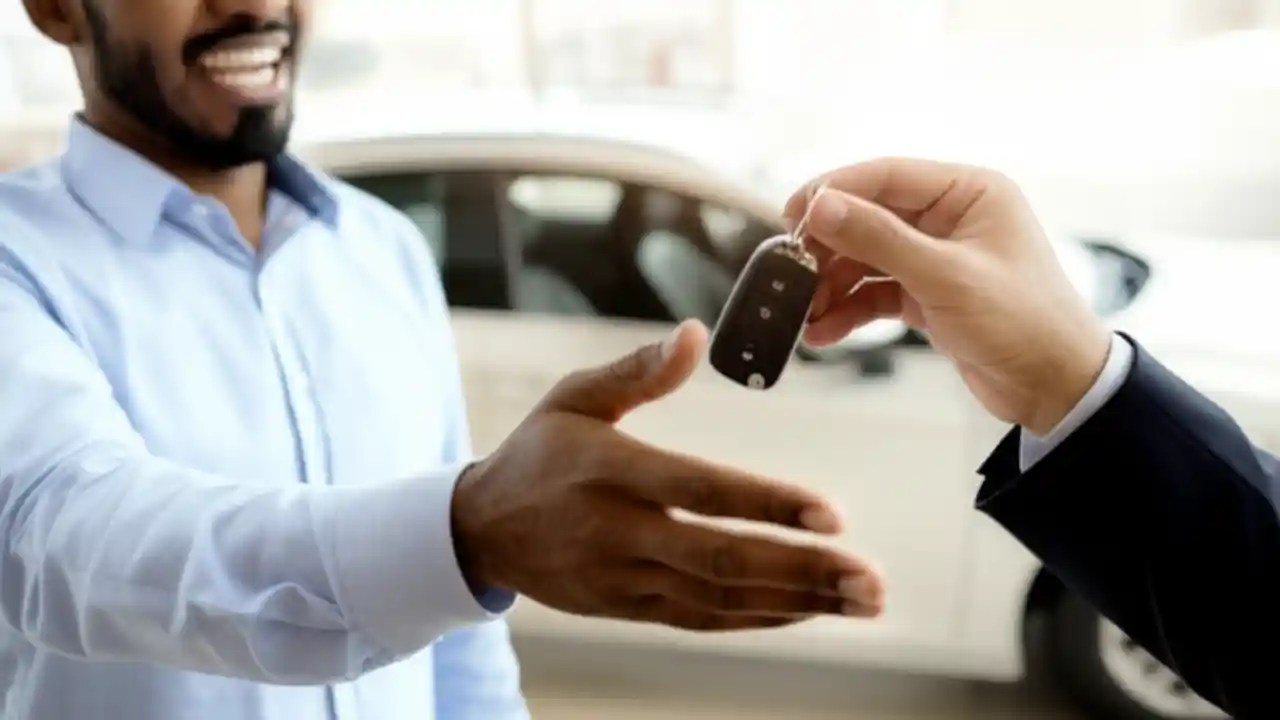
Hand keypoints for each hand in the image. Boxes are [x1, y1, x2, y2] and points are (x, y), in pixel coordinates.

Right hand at [451, 319, 883, 631]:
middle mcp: (618, 531)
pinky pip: (703, 620)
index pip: (699, 491)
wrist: (480, 530)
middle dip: (803, 571)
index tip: (832, 515)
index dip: (767, 504)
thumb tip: (694, 333)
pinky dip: (760, 618)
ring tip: (862, 601)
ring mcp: (624, 579)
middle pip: (722, 560)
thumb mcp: (573, 398)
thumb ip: (636, 370)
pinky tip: (809, 610)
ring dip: (797, 602)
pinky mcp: (629, 608)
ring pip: (721, 599)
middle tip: (870, 580)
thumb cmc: (538, 452)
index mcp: (610, 471)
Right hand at [784, 159, 1111, 435]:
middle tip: (791, 271)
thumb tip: (820, 206)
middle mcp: (951, 217)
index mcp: (968, 192)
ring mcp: (937, 256)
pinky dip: (849, 310)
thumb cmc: (1022, 322)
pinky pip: (875, 293)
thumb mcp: (945, 276)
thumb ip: (879, 239)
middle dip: (828, 248)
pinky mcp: (928, 294)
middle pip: (869, 218)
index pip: (886, 176)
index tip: (791, 214)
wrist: (1056, 387)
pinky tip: (822, 332)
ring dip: (832, 286)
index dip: (834, 191)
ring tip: (804, 313)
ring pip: (866, 258)